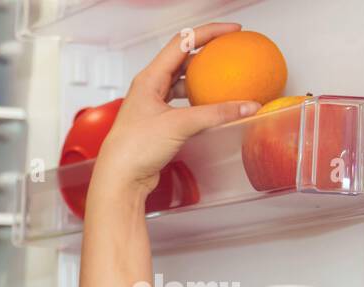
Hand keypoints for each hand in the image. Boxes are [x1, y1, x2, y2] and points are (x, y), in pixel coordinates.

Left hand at [92, 22, 261, 196]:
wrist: (119, 179)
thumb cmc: (133, 149)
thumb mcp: (180, 125)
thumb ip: (215, 113)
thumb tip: (244, 107)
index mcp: (149, 79)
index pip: (182, 42)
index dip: (209, 32)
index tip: (231, 31)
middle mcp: (148, 88)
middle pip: (181, 59)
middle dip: (206, 53)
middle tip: (228, 51)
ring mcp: (151, 105)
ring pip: (181, 82)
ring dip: (201, 79)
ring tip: (221, 79)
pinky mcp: (157, 122)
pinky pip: (181, 103)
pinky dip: (197, 100)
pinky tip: (209, 106)